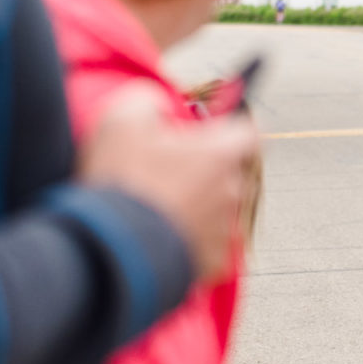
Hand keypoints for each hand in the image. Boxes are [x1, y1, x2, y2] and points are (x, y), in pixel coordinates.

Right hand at [79, 85, 259, 282]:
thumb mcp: (122, 119)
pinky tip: (160, 238)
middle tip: (167, 172)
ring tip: (157, 210)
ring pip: (218, 210)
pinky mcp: (213, 263)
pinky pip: (207, 246)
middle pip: (229, 172)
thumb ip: (147, 101)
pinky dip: (189, 242)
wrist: (114, 249)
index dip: (233, 126)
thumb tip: (156, 103)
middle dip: (205, 170)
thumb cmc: (122, 180)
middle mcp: (231, 191)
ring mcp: (224, 230)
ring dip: (197, 207)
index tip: (215, 127)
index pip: (249, 131)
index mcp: (219, 154)